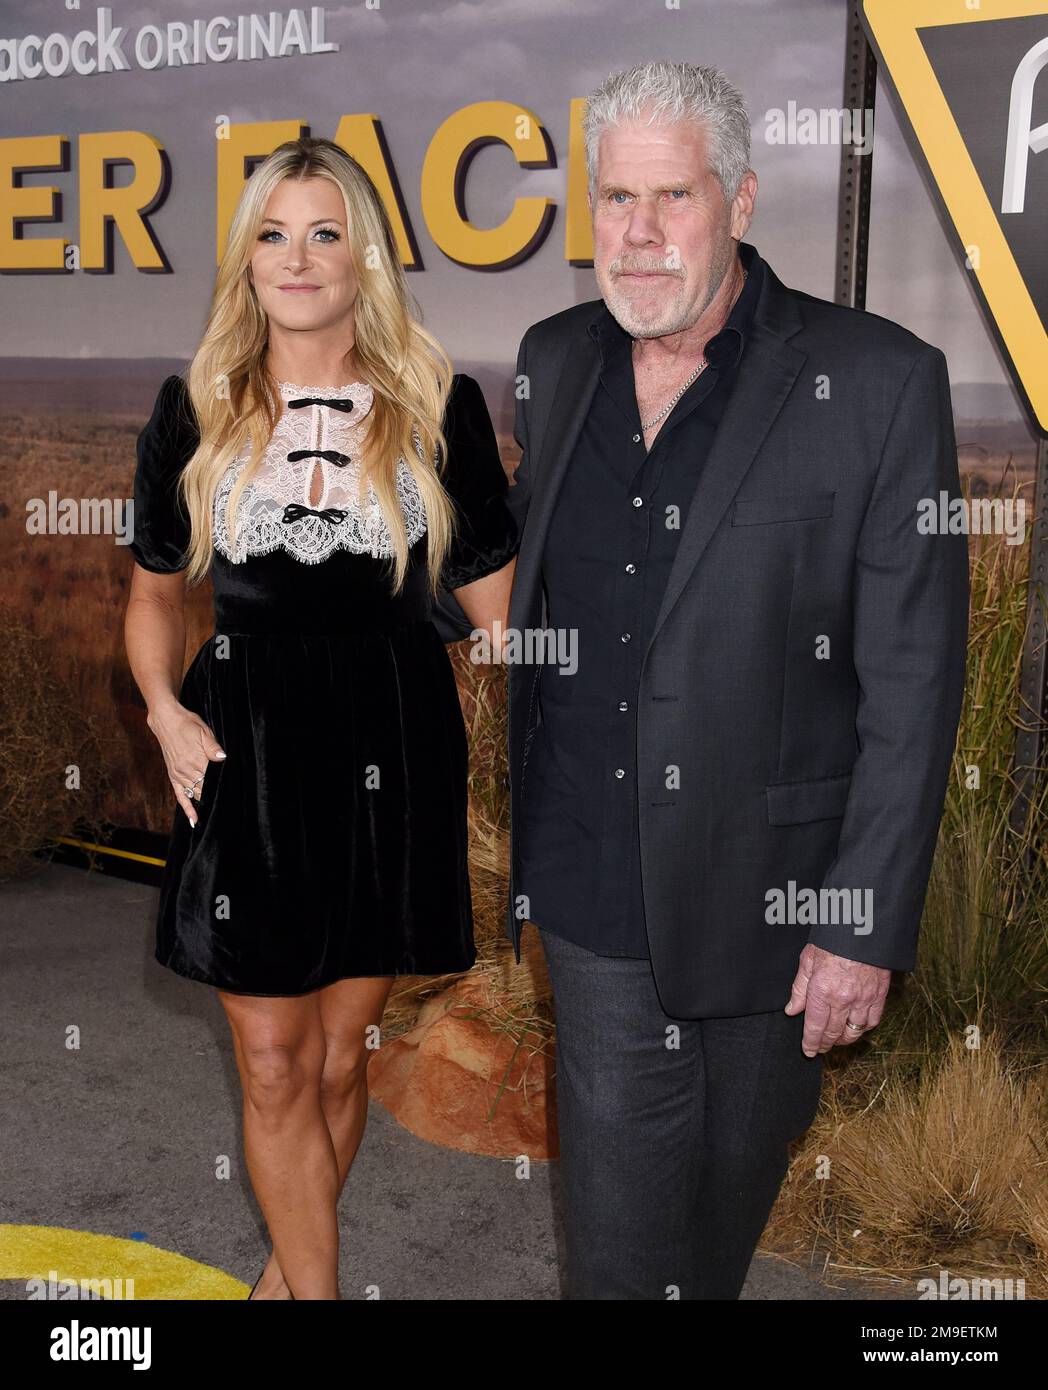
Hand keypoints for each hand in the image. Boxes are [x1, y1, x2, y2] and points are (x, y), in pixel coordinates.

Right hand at [147, 699, 225, 827]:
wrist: (166, 720)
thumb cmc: (187, 724)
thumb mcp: (204, 732)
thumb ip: (213, 747)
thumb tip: (223, 758)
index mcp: (197, 760)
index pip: (213, 780)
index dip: (223, 787)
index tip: (233, 795)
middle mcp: (187, 770)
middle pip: (205, 790)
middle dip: (216, 797)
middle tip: (229, 809)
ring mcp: (179, 774)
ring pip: (195, 794)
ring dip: (205, 803)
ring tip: (217, 814)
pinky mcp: (172, 776)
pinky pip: (180, 795)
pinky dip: (187, 808)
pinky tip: (194, 820)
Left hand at [784, 943, 889, 1055]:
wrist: (862, 928)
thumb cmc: (833, 940)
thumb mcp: (808, 960)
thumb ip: (799, 988)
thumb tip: (792, 1010)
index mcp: (822, 990)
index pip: (815, 1026)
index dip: (811, 1043)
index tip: (808, 1051)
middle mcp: (843, 999)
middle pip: (833, 1032)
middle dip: (825, 1044)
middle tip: (820, 1048)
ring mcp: (863, 999)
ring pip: (853, 1031)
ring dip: (843, 1040)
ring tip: (835, 1040)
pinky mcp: (879, 996)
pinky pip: (872, 1021)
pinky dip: (863, 1028)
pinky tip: (856, 1027)